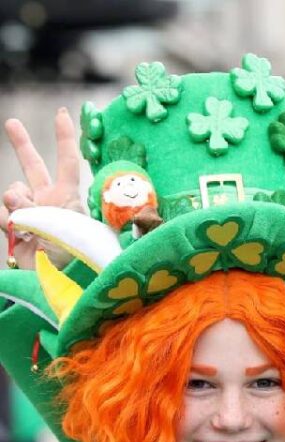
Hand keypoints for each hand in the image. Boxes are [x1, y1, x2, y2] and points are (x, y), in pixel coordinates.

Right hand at [3, 108, 83, 268]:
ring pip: (11, 192)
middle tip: (11, 122)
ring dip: (17, 205)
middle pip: (33, 166)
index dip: (64, 137)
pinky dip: (7, 222)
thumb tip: (9, 201)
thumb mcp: (64, 226)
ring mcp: (29, 213)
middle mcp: (48, 200)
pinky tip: (20, 234)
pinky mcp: (13, 227)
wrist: (60, 282)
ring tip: (31, 226)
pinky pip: (1, 214)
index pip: (67, 161)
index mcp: (69, 196)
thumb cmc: (75, 256)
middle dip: (21, 145)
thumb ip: (34, 208)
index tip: (63, 113)